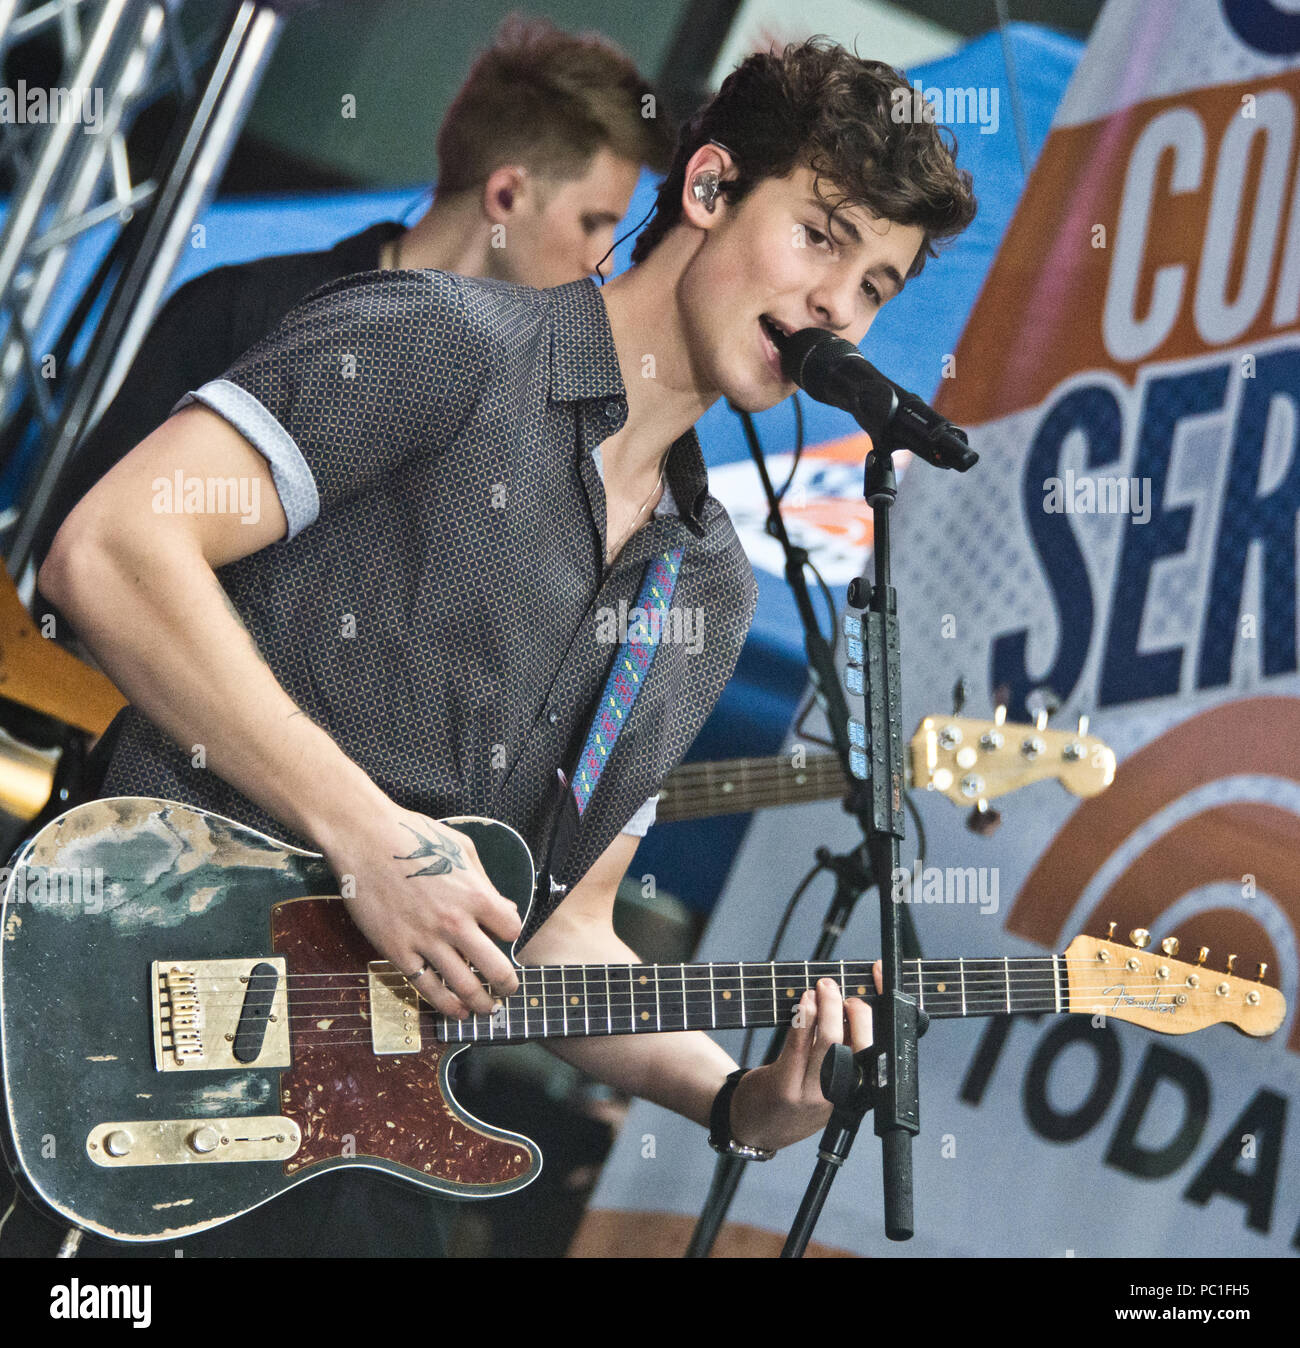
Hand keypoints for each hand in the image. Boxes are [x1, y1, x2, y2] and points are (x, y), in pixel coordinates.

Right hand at [322, 805, 522, 1018]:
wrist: (365, 839)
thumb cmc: (413, 837)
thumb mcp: (461, 848)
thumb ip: (485, 881)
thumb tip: (504, 908)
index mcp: (475, 895)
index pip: (511, 929)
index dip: (510, 934)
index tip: (504, 936)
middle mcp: (455, 922)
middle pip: (495, 969)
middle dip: (506, 985)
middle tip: (508, 992)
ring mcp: (426, 940)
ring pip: (463, 986)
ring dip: (480, 1003)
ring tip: (486, 1009)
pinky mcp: (397, 951)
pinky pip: (427, 987)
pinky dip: (445, 1004)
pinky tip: (456, 1011)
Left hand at [727, 963, 882, 1152]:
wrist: (756, 1126)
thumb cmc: (795, 1097)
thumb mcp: (828, 1083)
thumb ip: (842, 1051)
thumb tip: (849, 1007)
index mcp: (855, 1095)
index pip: (874, 1050)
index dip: (872, 1018)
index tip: (866, 992)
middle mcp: (838, 1097)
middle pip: (856, 1044)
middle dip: (850, 1009)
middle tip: (837, 989)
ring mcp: (811, 1094)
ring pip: (829, 1041)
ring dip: (827, 1007)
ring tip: (822, 988)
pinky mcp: (785, 1086)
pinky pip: (798, 1044)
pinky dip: (804, 1018)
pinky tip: (805, 1002)